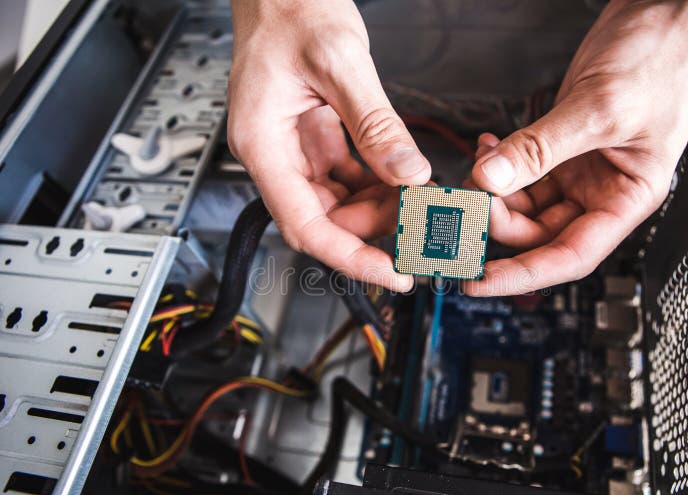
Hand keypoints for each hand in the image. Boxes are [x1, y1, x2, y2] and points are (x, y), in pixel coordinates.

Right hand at [228, 0, 430, 291]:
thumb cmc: (291, 8)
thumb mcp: (339, 62)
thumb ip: (375, 124)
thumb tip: (408, 174)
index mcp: (263, 145)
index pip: (305, 226)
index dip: (350, 257)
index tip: (391, 273)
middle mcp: (274, 155)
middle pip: (323, 220)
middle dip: (373, 229)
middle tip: (421, 224)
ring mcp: (294, 149)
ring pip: (337, 203)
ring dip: (378, 206)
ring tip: (417, 199)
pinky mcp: (313, 139)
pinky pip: (345, 178)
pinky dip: (375, 183)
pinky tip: (401, 178)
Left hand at [464, 0, 687, 295]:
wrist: (666, 15)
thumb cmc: (663, 60)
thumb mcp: (600, 109)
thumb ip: (541, 149)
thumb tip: (492, 180)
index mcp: (627, 199)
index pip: (570, 255)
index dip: (523, 274)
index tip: (482, 281)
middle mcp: (602, 192)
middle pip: (539, 232)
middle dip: (500, 220)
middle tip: (470, 201)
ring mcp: (579, 171)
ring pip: (525, 203)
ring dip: (494, 190)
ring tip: (479, 166)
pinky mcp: (561, 147)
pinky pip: (521, 171)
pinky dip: (499, 164)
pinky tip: (489, 147)